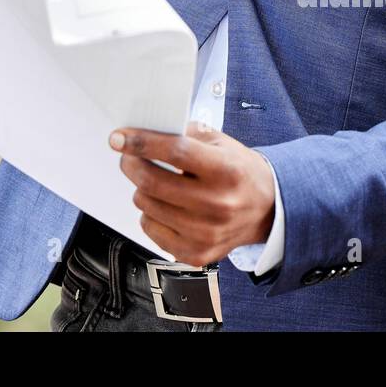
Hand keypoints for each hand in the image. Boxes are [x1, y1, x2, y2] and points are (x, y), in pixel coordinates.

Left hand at [112, 121, 274, 266]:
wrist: (266, 209)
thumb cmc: (239, 171)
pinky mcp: (196, 254)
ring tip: (154, 182)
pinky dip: (149, 213)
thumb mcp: (220, 142)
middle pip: (153, 182)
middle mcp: (218, 205)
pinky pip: (151, 229)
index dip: (142, 142)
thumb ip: (185, 134)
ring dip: (141, 189)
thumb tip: (145, 132)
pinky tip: (164, 205)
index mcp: (226, 171)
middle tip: (128, 157)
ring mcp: (206, 233)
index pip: (175, 152)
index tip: (119, 138)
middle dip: (131, 164)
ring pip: (147, 206)